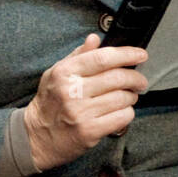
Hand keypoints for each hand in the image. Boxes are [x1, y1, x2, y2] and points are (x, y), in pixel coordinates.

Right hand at [23, 34, 147, 170]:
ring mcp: (81, 112)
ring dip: (131, 97)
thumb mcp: (56, 74)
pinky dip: (127, 113)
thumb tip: (94, 39)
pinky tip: (120, 112)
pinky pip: (122, 117)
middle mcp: (72, 91)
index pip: (103, 58)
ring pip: (123, 98)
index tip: (140, 54)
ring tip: (127, 97)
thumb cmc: (49, 103)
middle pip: (117, 77)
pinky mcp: (89, 131)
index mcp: (64, 72)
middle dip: (135, 78)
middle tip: (140, 81)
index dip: (127, 54)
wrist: (36, 137)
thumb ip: (78, 56)